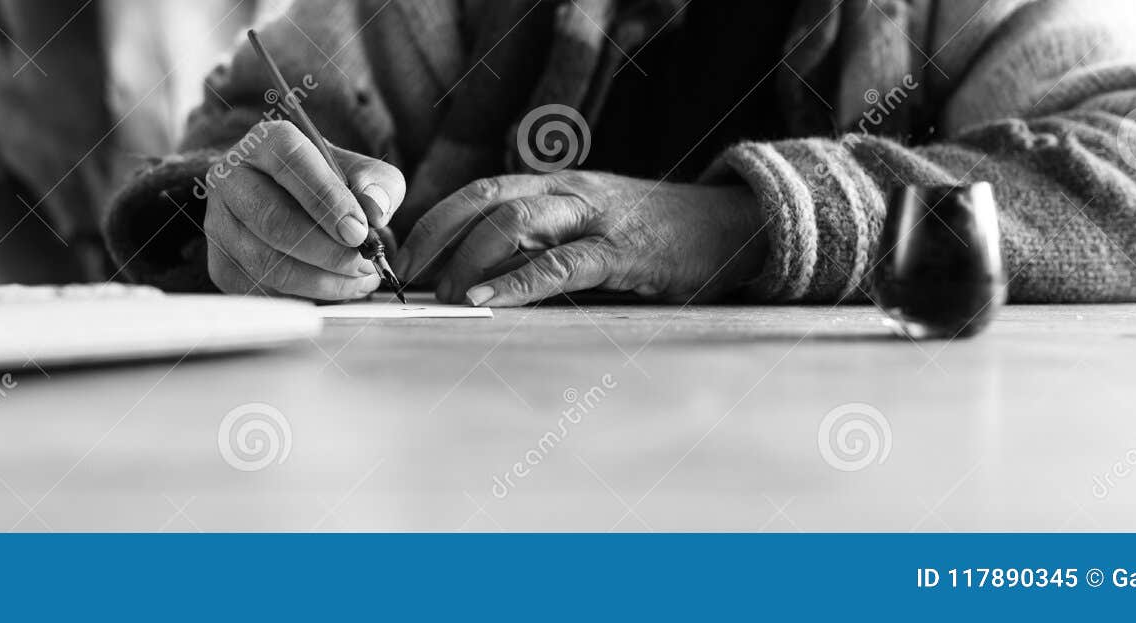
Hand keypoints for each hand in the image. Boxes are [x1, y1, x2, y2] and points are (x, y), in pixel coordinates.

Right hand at [204, 120, 405, 299]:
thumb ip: (377, 183)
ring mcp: (219, 223)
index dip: (327, 200)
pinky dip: (304, 296)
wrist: (288, 202)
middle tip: (364, 264)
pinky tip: (334, 288)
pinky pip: (261, 289)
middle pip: (274, 221)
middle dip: (327, 251)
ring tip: (359, 279)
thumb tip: (375, 210)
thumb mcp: (359, 171)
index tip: (359, 232)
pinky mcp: (220, 263)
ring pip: (267, 263)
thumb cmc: (326, 184)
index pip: (291, 162)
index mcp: (265, 142)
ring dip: (321, 280)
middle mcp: (231, 178)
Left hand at [397, 171, 767, 305]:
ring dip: (469, 262)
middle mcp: (568, 192)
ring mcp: (595, 218)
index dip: (435, 221)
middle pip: (484, 201)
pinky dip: (517, 283)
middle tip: (415, 283)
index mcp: (555, 186)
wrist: (731, 226)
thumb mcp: (589, 230)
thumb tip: (479, 278)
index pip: (479, 192)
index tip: (404, 257)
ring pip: (513, 224)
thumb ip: (541, 245)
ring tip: (448, 298)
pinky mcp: (622, 251)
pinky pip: (559, 264)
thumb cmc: (653, 237)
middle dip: (438, 240)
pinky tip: (489, 302)